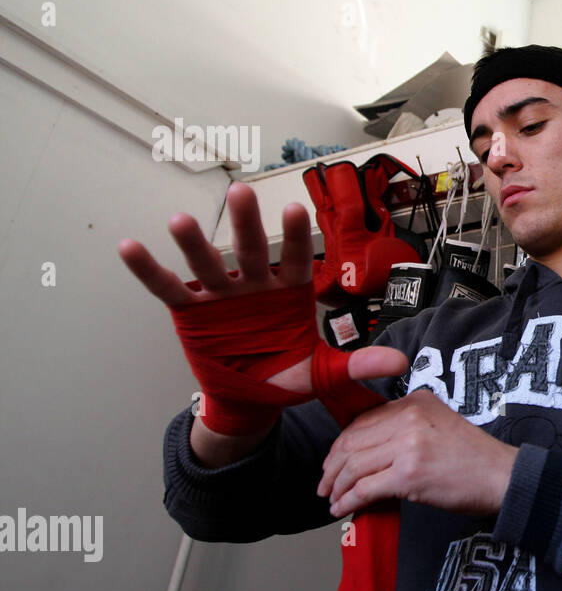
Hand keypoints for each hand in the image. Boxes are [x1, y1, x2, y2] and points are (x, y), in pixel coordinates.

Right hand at [118, 181, 404, 394]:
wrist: (252, 397)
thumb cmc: (287, 375)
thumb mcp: (323, 372)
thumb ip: (356, 364)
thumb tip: (401, 366)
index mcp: (290, 293)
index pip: (297, 261)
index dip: (295, 238)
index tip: (295, 209)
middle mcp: (256, 285)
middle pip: (252, 251)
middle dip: (247, 224)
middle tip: (241, 193)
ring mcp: (223, 295)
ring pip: (209, 264)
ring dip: (194, 243)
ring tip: (180, 219)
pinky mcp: (193, 311)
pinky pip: (169, 288)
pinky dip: (150, 271)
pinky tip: (132, 247)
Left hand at [317, 388, 519, 517]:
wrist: (503, 477)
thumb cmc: (474, 459)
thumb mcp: (440, 425)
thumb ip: (407, 427)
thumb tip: (368, 451)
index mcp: (415, 401)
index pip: (364, 420)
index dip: (342, 444)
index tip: (335, 462)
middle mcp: (409, 416)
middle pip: (353, 441)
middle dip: (332, 466)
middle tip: (325, 484)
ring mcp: (408, 445)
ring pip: (354, 465)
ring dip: (337, 486)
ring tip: (332, 499)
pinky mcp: (408, 474)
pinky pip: (364, 489)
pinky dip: (348, 501)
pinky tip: (343, 509)